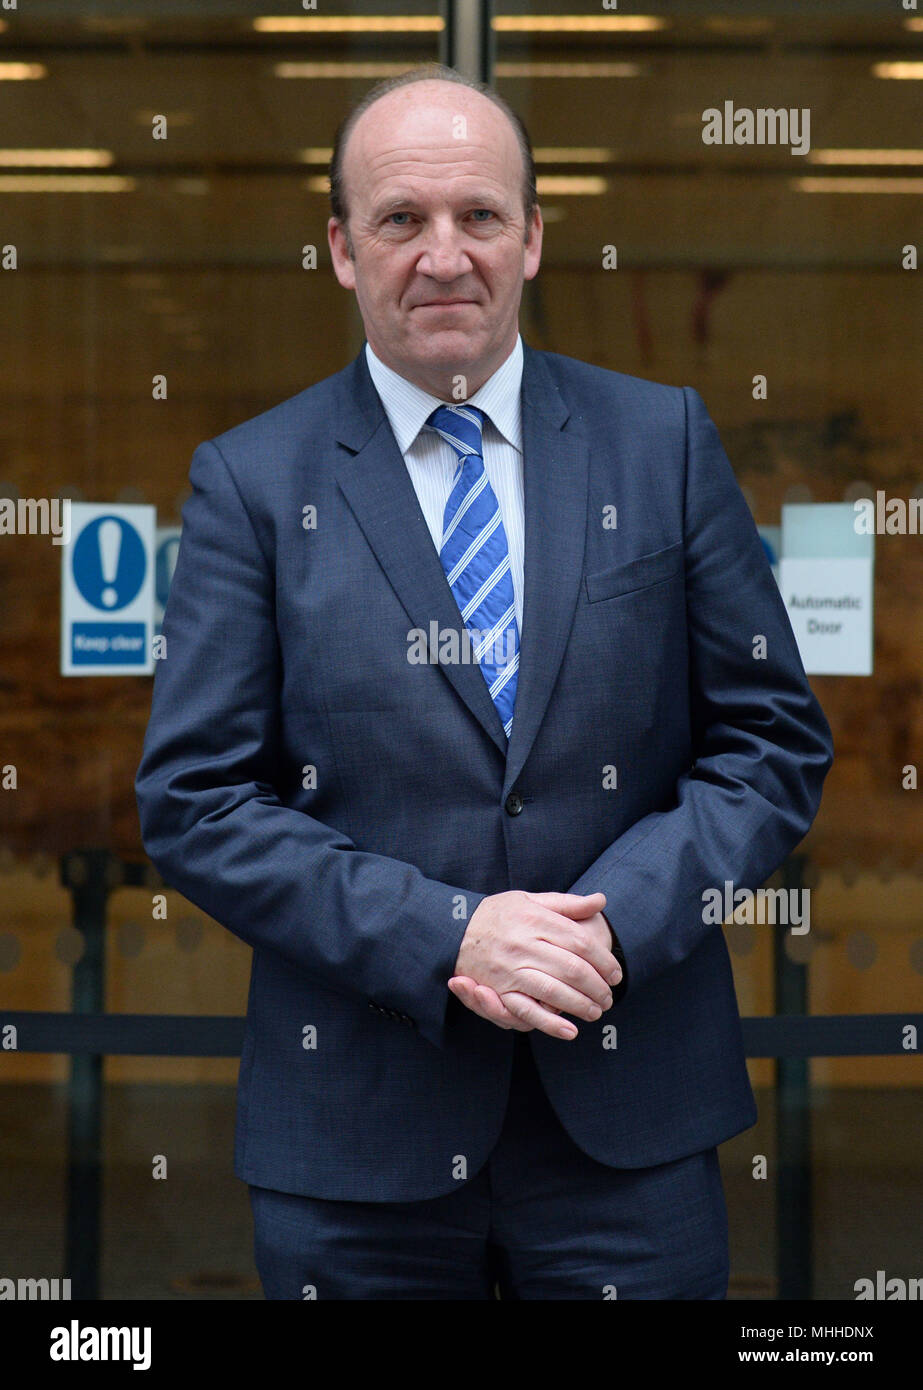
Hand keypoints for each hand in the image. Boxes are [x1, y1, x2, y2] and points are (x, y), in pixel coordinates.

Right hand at [450, 891, 620, 1039]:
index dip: (603, 960)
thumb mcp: (529, 900)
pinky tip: (570, 1030)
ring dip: (581, 1005)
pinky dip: (550, 1023)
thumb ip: (566, 904)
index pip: (580, 941)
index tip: (616, 974)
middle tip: (609, 997)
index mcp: (535, 919)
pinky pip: (527, 1010)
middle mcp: (524, 943)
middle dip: (597, 986)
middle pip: (572, 968)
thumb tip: (600, 900)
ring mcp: (510, 968)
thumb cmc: (497, 913)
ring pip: (554, 991)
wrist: (452, 927)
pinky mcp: (498, 989)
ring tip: (596, 1011)